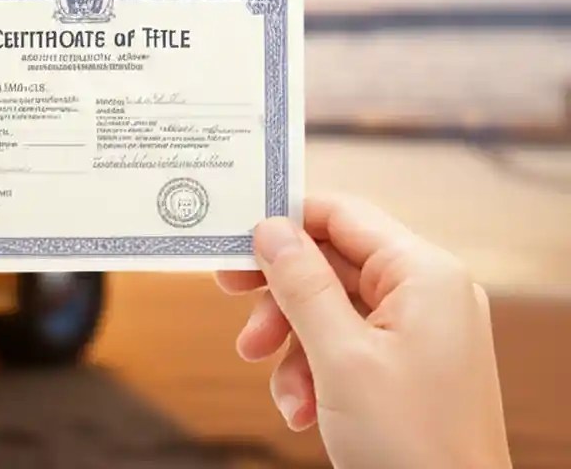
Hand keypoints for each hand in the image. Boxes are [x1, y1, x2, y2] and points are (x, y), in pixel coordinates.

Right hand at [217, 196, 510, 468]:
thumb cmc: (413, 446)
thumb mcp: (340, 357)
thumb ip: (302, 285)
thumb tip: (271, 229)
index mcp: (424, 275)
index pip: (341, 216)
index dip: (284, 223)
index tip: (233, 242)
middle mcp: (427, 294)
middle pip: (330, 264)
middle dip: (281, 299)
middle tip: (236, 309)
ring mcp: (421, 331)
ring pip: (330, 309)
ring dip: (292, 346)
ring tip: (280, 387)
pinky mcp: (409, 365)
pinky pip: (345, 345)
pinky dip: (315, 372)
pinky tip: (305, 408)